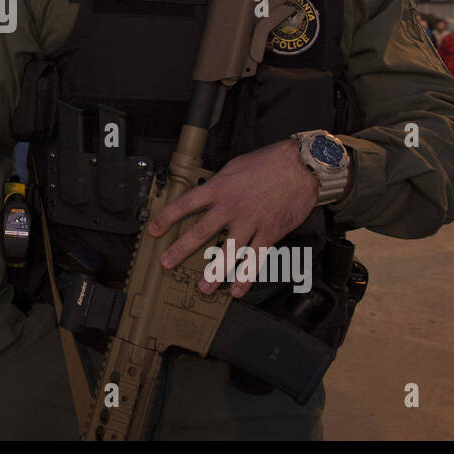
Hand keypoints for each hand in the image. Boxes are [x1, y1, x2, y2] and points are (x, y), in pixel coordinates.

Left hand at [146, 139, 319, 298]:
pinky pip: (255, 259)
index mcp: (219, 188)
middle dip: (181, 250)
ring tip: (203, 288)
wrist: (300, 166)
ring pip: (228, 251)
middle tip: (167, 264)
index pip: (185, 204)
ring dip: (214, 272)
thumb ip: (219, 185)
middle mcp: (231, 207)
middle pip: (201, 232)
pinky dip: (246, 277)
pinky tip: (237, 290)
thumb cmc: (268, 163)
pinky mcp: (270, 232)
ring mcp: (250, 222)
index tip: (153, 230)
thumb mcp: (234, 168)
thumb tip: (206, 196)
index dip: (167, 218)